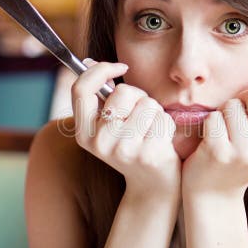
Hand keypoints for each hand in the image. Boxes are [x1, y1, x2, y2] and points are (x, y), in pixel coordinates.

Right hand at [71, 59, 180, 196]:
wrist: (152, 185)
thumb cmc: (133, 145)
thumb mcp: (110, 125)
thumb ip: (101, 98)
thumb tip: (91, 62)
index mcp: (84, 133)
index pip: (81, 90)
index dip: (100, 71)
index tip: (120, 67)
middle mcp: (100, 142)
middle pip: (123, 93)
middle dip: (139, 97)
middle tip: (140, 117)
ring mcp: (124, 149)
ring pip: (147, 103)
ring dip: (155, 112)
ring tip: (151, 130)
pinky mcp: (148, 154)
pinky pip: (162, 118)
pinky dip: (166, 124)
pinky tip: (161, 141)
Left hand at [181, 69, 247, 198]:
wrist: (214, 193)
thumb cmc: (240, 156)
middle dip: (243, 98)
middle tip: (237, 114)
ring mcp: (245, 153)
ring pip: (233, 105)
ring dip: (224, 112)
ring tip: (225, 132)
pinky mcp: (219, 152)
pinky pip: (214, 117)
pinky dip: (210, 124)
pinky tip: (212, 141)